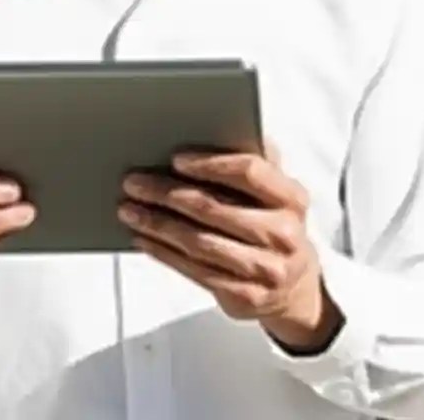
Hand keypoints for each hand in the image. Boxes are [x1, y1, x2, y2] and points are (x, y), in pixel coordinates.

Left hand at [119, 149, 342, 352]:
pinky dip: (163, 252)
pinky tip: (143, 238)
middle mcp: (285, 234)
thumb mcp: (276, 194)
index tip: (176, 159)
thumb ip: (256, 163)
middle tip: (135, 182)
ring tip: (129, 209)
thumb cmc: (275, 228)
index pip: (250, 172)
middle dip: (168, 193)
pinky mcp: (246, 296)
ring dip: (157, 224)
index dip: (210, 163)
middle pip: (215, 208)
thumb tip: (222, 127)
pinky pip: (195, 270)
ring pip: (199, 241)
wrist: (294, 288)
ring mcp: (267, 268)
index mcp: (292, 199)